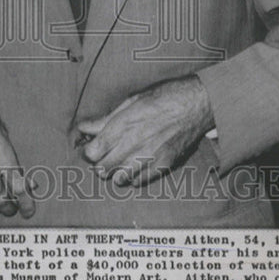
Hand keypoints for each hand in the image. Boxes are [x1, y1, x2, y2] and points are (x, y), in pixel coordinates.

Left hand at [76, 75, 213, 186]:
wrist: (194, 105)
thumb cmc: (163, 98)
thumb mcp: (132, 101)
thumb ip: (106, 119)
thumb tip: (84, 127)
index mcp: (123, 124)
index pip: (93, 152)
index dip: (89, 151)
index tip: (93, 147)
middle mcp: (134, 143)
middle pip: (103, 168)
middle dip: (100, 163)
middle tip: (104, 156)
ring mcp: (148, 157)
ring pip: (120, 178)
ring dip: (115, 172)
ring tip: (119, 163)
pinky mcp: (162, 165)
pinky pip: (139, 181)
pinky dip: (133, 177)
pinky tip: (135, 165)